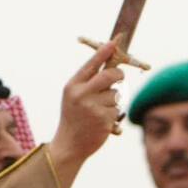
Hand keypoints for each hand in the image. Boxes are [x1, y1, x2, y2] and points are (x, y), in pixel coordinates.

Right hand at [48, 40, 124, 187]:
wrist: (68, 145)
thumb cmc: (74, 118)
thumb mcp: (74, 97)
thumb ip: (88, 82)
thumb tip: (111, 67)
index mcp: (72, 86)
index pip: (91, 64)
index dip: (104, 52)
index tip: (114, 41)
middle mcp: (81, 94)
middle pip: (110, 75)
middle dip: (119, 75)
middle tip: (119, 78)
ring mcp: (92, 107)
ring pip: (116, 94)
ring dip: (113, 101)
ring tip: (100, 111)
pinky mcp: (103, 119)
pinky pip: (118, 109)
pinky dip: (114, 115)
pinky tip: (102, 122)